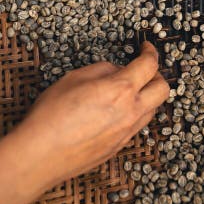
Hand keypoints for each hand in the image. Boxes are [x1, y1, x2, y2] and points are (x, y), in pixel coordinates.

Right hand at [12, 42, 168, 186]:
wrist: (40, 156)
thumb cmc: (51, 115)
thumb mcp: (73, 78)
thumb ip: (102, 70)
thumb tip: (116, 71)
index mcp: (121, 90)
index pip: (149, 65)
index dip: (151, 52)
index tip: (146, 48)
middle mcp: (131, 112)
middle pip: (163, 90)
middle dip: (157, 76)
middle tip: (142, 70)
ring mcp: (127, 133)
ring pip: (151, 110)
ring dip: (146, 97)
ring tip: (126, 92)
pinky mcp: (119, 147)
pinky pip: (136, 126)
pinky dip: (133, 114)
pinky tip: (113, 113)